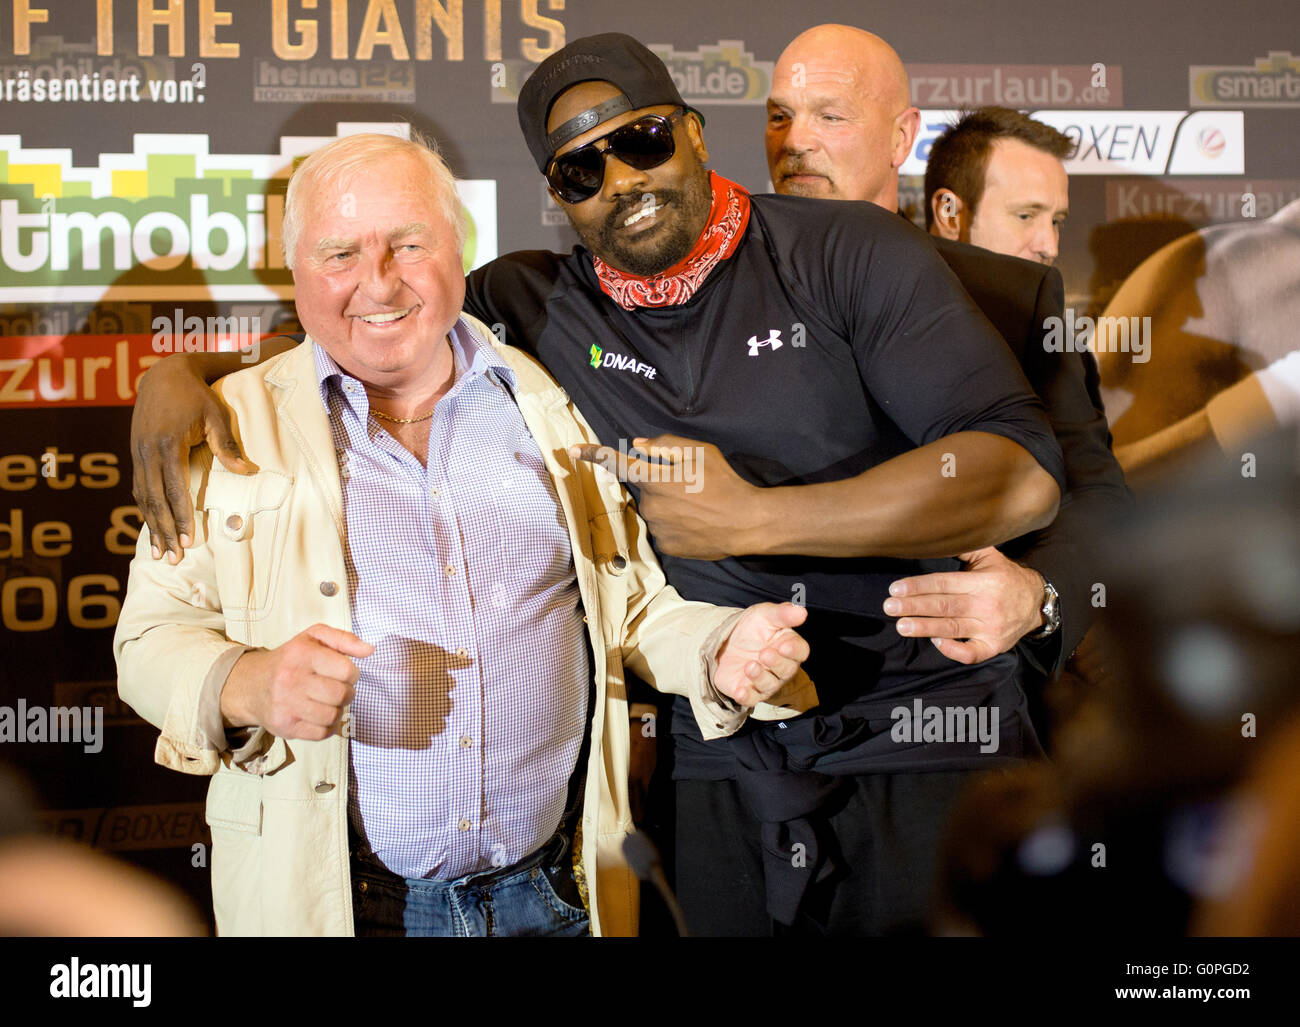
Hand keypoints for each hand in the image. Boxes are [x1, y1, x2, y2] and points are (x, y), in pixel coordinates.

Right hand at [132, 355, 255, 563]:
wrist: (164, 373)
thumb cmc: (196, 395)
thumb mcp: (216, 415)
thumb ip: (227, 445)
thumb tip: (247, 471)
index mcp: (168, 444)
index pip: (174, 489)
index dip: (181, 517)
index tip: (188, 541)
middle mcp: (147, 451)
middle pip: (154, 500)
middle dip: (164, 531)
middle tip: (172, 559)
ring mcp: (137, 452)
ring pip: (142, 497)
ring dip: (151, 526)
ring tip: (158, 553)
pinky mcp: (134, 453)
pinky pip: (138, 487)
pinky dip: (144, 510)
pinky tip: (152, 527)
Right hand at [221, 625, 372, 740]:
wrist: (252, 685)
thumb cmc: (290, 660)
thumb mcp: (314, 638)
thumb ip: (344, 639)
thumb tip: (369, 650)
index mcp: (302, 654)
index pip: (346, 670)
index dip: (352, 673)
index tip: (344, 673)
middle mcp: (291, 679)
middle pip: (340, 695)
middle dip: (347, 693)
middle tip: (338, 689)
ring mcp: (286, 704)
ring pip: (333, 715)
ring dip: (337, 710)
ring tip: (327, 701)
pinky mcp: (284, 726)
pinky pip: (321, 733)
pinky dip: (327, 726)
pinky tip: (319, 715)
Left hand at [569, 434, 760, 559]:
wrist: (746, 522)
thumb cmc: (725, 482)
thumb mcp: (699, 451)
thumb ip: (665, 445)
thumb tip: (638, 445)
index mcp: (655, 478)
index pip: (617, 462)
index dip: (594, 454)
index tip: (573, 450)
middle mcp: (650, 505)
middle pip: (645, 489)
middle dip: (660, 485)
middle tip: (691, 486)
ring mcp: (657, 528)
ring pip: (655, 511)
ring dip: (669, 506)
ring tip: (699, 506)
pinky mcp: (667, 547)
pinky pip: (664, 530)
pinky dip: (676, 524)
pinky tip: (697, 522)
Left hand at [713, 602, 809, 705]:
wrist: (725, 641)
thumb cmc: (752, 628)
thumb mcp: (765, 615)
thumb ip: (783, 613)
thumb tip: (801, 611)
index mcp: (788, 646)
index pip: (800, 651)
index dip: (794, 650)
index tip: (784, 646)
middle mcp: (781, 667)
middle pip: (787, 670)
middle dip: (777, 663)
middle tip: (764, 654)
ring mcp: (766, 681)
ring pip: (770, 685)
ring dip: (761, 677)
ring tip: (750, 666)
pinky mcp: (750, 692)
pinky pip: (751, 699)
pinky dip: (746, 697)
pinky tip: (740, 690)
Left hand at [883, 547, 1044, 664]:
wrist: (1037, 603)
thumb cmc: (1005, 577)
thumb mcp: (991, 557)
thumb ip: (966, 548)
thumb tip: (937, 535)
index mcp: (983, 582)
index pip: (944, 584)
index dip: (919, 586)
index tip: (895, 588)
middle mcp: (987, 605)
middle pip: (944, 606)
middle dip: (914, 607)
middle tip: (889, 607)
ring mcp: (990, 628)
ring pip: (952, 628)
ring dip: (925, 628)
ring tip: (902, 626)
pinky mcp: (993, 647)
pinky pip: (971, 653)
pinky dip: (953, 650)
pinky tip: (935, 641)